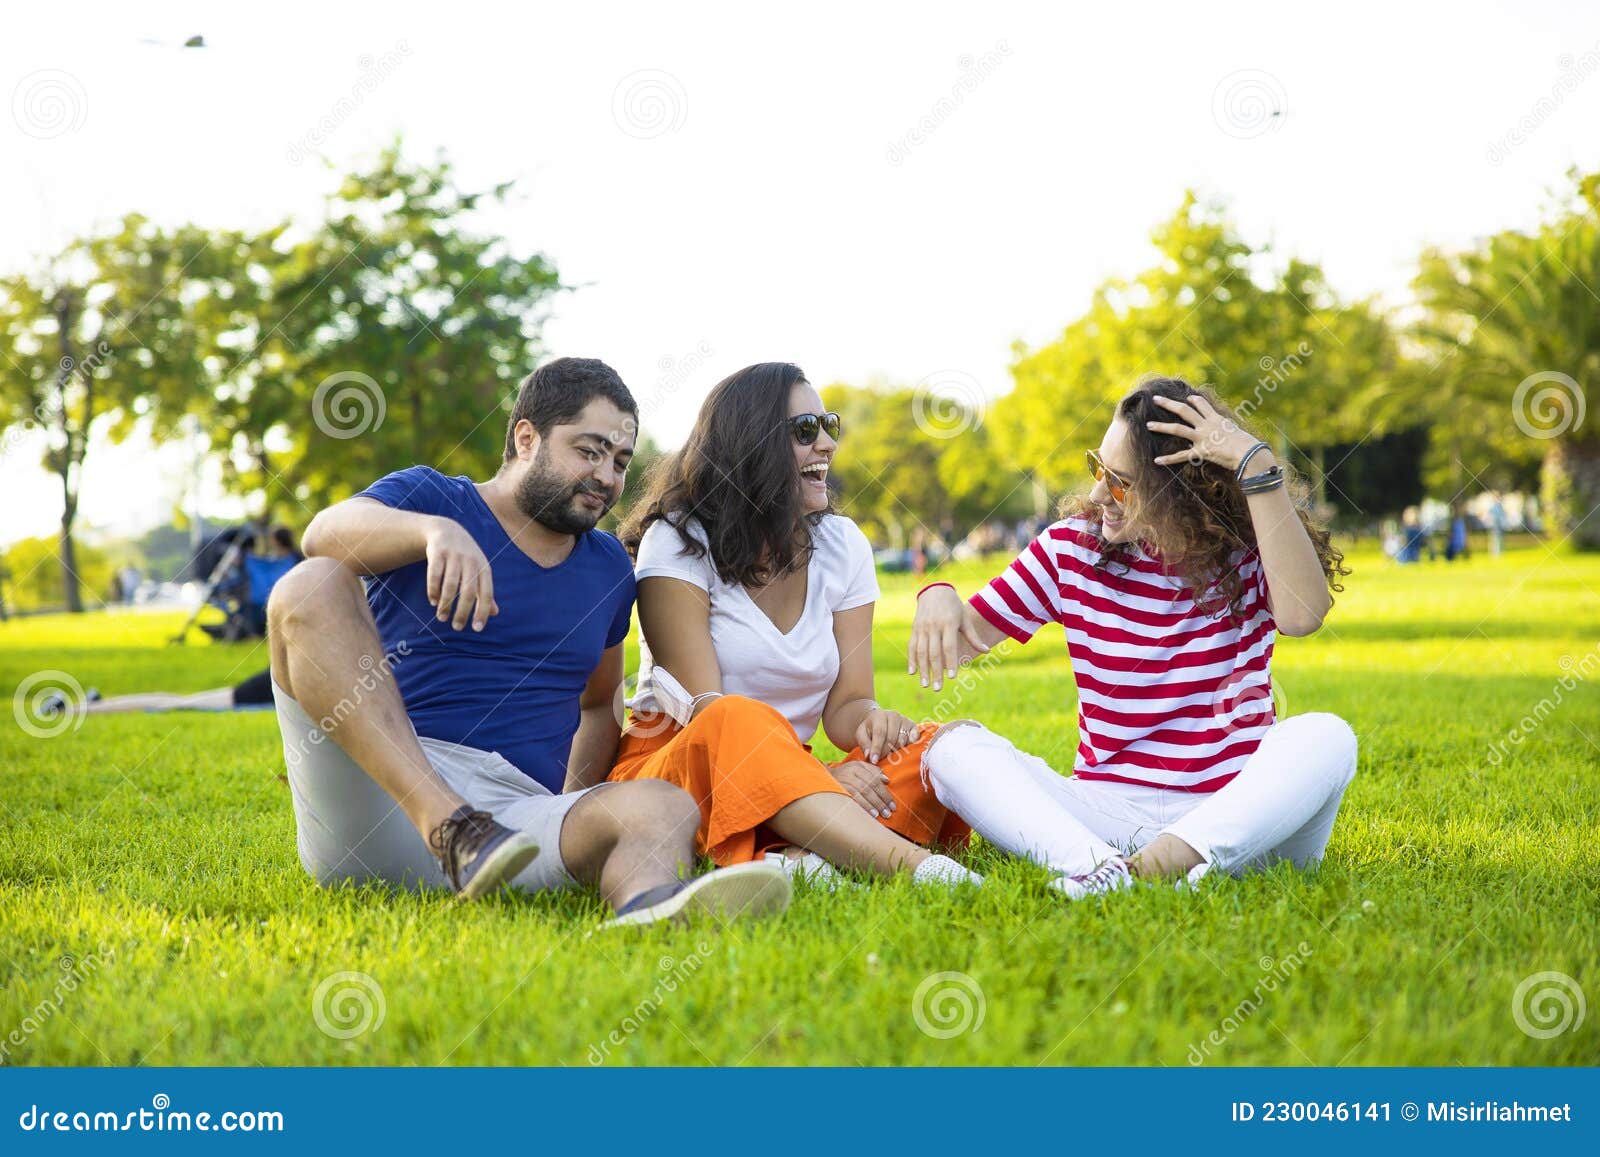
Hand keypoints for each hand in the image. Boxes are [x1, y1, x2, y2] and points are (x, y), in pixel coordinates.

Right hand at [423, 517, 498, 630]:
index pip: (486, 593)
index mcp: (483, 568)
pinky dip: (433, 590)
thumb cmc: (466, 558)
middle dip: (462, 612)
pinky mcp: (437, 552)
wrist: (447, 531)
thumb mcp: (479, 571)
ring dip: (446, 604)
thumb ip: (485, 591)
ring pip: (450, 585)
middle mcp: (471, 561)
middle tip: (457, 627)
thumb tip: (495, 613)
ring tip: (442, 617)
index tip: (477, 628)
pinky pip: (434, 575)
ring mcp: (454, 556)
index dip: (482, 611)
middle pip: (468, 591)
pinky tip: (433, 601)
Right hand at [831, 759, 895, 817]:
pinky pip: (852, 798)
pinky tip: (869, 814)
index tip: (893, 805)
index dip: (885, 793)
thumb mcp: (858, 766)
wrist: (823, 776)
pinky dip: (862, 806)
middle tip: (889, 812)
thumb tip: (887, 780)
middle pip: (870, 787)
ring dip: (872, 804)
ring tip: (880, 814)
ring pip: (862, 792)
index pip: (875, 780)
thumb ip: (873, 771)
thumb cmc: (845, 773)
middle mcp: (851, 773)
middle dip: (881, 801)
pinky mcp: (838, 789)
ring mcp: (844, 781)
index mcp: (858, 767)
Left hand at [856, 707, 919, 763]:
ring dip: (896, 751)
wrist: (880, 720)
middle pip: (892, 738)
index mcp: (879, 715)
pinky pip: (914, 739)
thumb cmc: (870, 730)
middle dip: (886, 752)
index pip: (880, 733)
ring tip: (890, 755)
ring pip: (902, 740)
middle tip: (882, 760)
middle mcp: (894, 716)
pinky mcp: (913, 726)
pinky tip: (904, 750)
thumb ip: (864, 744)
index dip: (877, 748)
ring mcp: (905, 720)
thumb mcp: (862, 734)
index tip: (874, 761)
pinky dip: (910, 746)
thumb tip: (869, 755)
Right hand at [908, 585, 986, 690]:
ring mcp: (922, 628)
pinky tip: (913, 672)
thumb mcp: (965, 619)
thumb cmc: (954, 607)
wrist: (934, 591)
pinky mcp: (915, 629)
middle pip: (934, 653)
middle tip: (938, 688)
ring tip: (925, 685)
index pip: (949, 646)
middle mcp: (934, 627)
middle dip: (936, 672)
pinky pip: (912, 646)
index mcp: (948, 624)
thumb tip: (987, 651)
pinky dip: (911, 660)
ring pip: (921, 652)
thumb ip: (973, 637)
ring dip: (923, 670)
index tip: (953, 677)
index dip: (951, 662)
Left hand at [1145, 393, 1265, 472]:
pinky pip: (1181, 455)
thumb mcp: (1236, 431)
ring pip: (1178, 429)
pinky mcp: (1201, 452)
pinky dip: (1169, 459)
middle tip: (1155, 399)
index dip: (1194, 400)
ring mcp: (1202, 438)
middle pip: (1184, 410)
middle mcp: (1206, 425)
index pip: (1201, 404)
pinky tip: (1157, 460)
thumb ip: (1227, 427)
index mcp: (1216, 419)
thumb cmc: (1247, 444)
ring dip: (1162, 426)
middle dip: (1169, 404)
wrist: (1249, 453)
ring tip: (1148, 425)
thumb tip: (1228, 428)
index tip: (1187, 397)